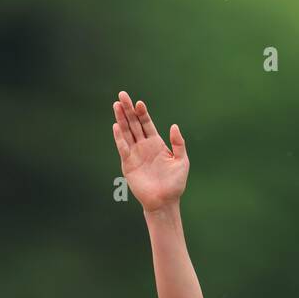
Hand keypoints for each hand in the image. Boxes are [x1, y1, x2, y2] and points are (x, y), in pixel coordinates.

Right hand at [112, 91, 188, 211]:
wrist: (164, 202)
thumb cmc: (175, 184)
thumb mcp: (182, 162)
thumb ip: (179, 144)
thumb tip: (174, 126)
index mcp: (156, 144)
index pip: (147, 124)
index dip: (143, 113)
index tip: (139, 102)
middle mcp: (144, 146)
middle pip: (134, 124)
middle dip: (128, 109)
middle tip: (122, 95)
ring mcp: (135, 154)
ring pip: (127, 132)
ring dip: (121, 119)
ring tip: (116, 105)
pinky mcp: (128, 164)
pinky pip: (123, 148)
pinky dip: (119, 137)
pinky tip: (116, 126)